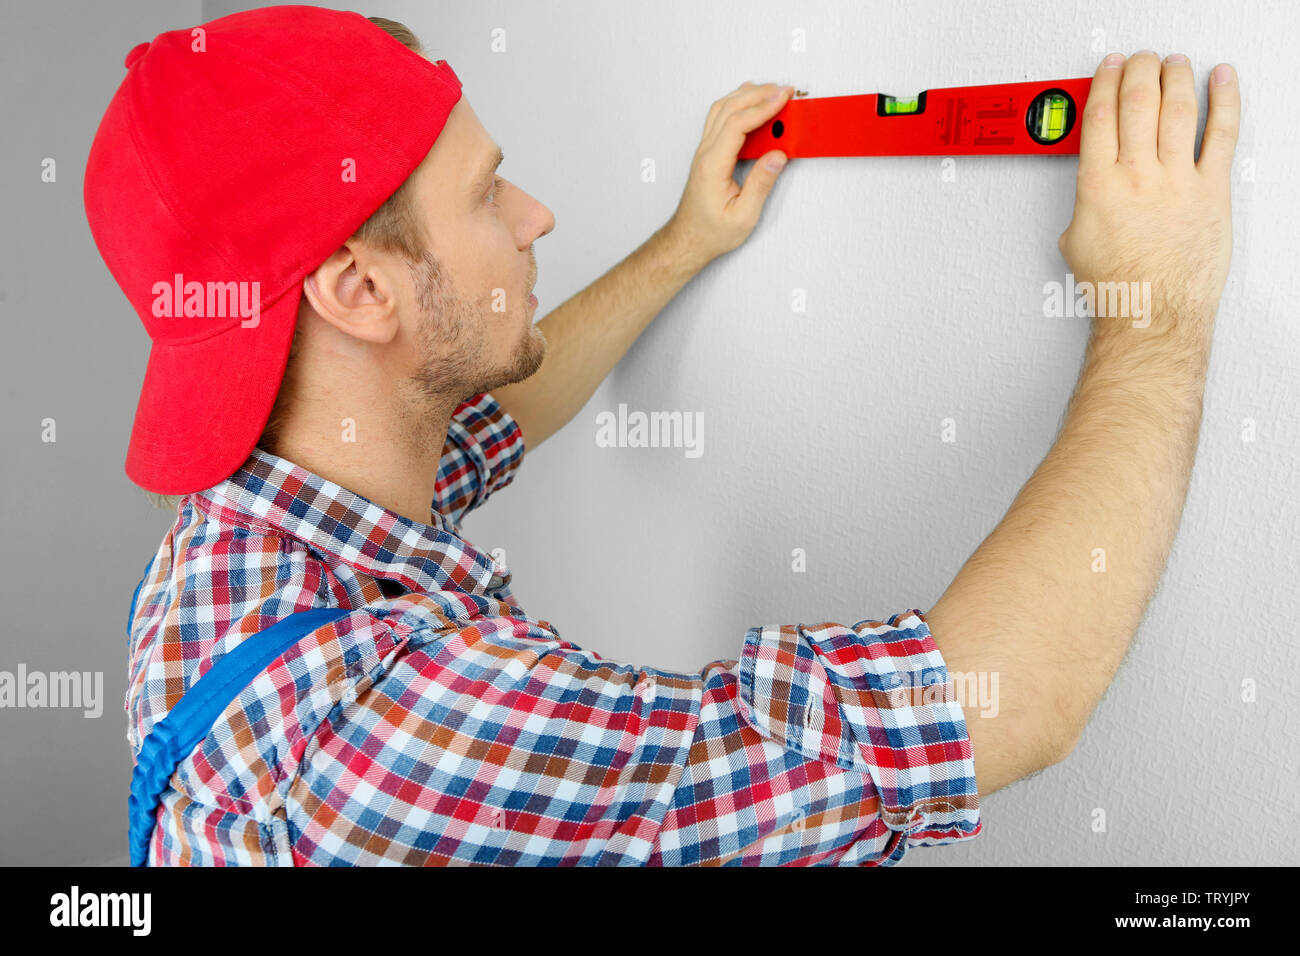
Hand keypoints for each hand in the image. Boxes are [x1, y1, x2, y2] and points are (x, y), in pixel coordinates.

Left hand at [666, 81, 793, 265]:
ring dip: (747, 95)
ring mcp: (704, 151)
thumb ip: (761, 184)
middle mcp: (705, 154)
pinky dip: (738, 104)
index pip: (737, 124)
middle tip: (785, 90)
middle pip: (729, 108)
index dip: (762, 108)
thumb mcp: (743, 216)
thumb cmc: (711, 232)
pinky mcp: (708, 153)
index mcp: (713, 166)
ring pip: (722, 109)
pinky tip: (751, 103)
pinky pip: (720, 118)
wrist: (688, 240)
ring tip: (772, 92)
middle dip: (759, 94)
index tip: (783, 98)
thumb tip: (778, 157)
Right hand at [1058, 52, 1239, 341]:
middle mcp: (1137, 176)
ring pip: (1178, 109)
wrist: (1150, 314)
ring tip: (1175, 62)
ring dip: (1176, 76)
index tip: (1110, 69)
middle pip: (1139, 102)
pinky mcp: (1211, 190)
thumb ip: (1085, 205)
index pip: (1100, 117)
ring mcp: (1177, 181)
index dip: (1105, 83)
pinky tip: (1222, 81)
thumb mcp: (1077, 240)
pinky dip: (1224, 101)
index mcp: (1098, 185)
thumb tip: (1094, 192)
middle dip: (1140, 70)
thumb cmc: (1118, 288)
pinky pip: (1221, 134)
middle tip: (1142, 59)